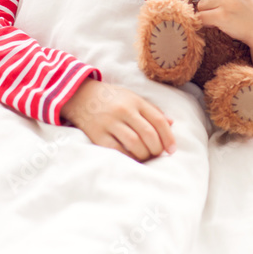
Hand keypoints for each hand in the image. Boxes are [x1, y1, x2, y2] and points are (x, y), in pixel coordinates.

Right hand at [61, 78, 175, 160]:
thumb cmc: (113, 99)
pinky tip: (132, 158)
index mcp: (136, 101)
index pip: (158, 121)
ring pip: (134, 143)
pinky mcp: (97, 134)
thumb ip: (152, 110)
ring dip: (144, 154)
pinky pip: (116, 150)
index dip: (168, 137)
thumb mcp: (133, 98)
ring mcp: (109, 122)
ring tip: (145, 156)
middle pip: (148, 134)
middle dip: (157, 148)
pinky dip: (128, 157)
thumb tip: (171, 124)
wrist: (80, 95)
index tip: (172, 150)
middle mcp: (124, 110)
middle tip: (157, 154)